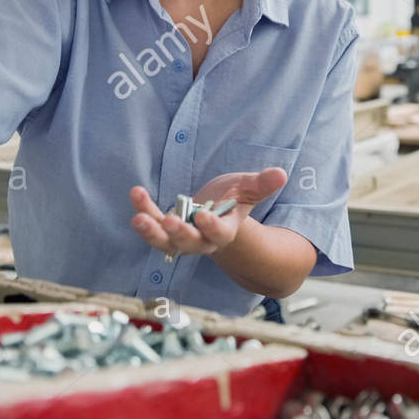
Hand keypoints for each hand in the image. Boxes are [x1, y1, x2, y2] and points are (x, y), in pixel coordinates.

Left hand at [129, 167, 287, 256]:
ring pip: (164, 241)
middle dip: (178, 234)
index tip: (202, 217)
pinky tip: (136, 193)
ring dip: (150, 232)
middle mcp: (201, 240)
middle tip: (170, 222)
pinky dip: (143, 208)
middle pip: (189, 244)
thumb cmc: (233, 198)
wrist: (214, 208)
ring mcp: (180, 236)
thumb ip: (262, 184)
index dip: (211, 228)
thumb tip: (281, 174)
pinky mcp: (164, 227)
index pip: (219, 234)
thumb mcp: (248, 188)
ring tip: (138, 219)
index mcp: (224, 231)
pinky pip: (152, 220)